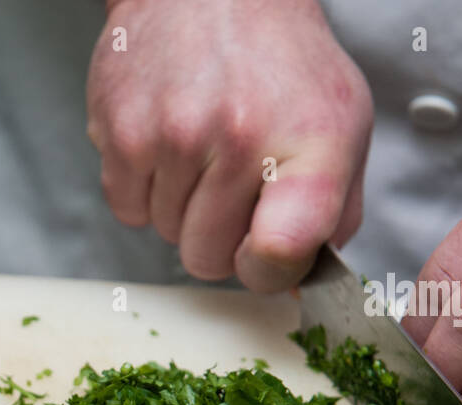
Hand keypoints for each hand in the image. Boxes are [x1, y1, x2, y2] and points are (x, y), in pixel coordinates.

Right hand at [86, 0, 371, 291]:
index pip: (279, 253)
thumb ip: (330, 216)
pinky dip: (143, 190)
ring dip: (179, 208)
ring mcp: (175, 135)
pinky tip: (165, 145)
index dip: (268, 271)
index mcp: (311, 143)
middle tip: (229, 185)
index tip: (266, 251)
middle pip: (209, 261)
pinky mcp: (121, 132)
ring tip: (199, 149)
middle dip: (217, 238)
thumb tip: (293, 283)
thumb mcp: (339, 128)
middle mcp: (241, 137)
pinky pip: (127, 210)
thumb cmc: (278, 65)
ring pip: (165, 236)